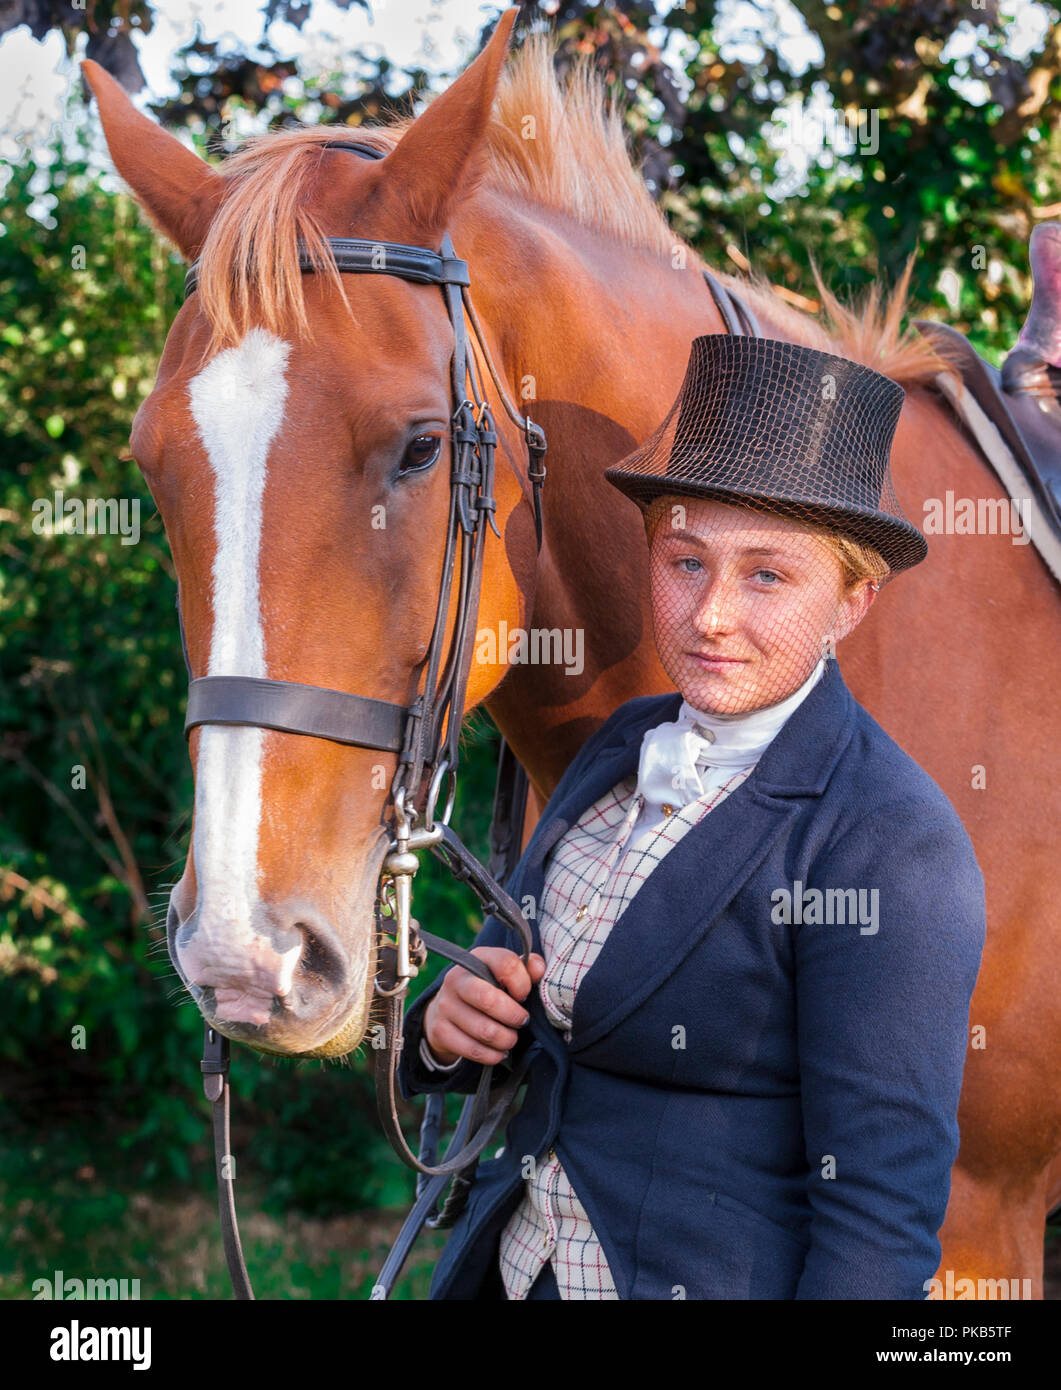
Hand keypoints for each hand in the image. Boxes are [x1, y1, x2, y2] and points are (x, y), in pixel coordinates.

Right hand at [423, 948, 545, 1065]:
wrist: (447, 1009)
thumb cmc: (487, 988)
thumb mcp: (504, 974)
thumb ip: (526, 969)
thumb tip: (539, 968)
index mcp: (477, 958)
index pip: (506, 964)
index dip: (522, 983)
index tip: (524, 996)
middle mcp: (457, 979)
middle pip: (489, 999)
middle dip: (514, 1016)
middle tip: (522, 1021)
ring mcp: (445, 1005)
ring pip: (484, 1030)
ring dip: (506, 1039)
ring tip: (511, 1038)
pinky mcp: (440, 1030)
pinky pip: (473, 1050)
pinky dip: (493, 1055)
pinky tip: (499, 1051)